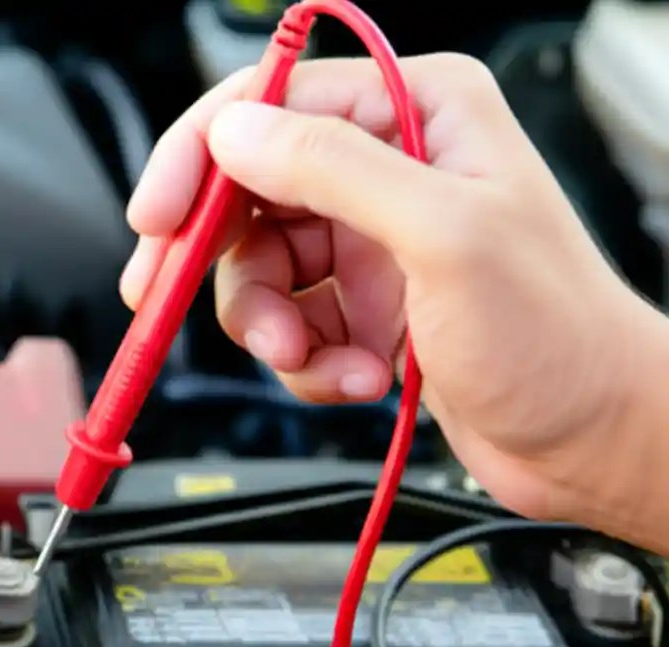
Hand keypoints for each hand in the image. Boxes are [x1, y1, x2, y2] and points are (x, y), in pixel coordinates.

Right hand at [123, 54, 667, 549]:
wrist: (590, 441)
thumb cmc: (557, 338)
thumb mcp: (445, 237)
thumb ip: (336, 170)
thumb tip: (236, 131)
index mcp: (417, 113)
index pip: (270, 106)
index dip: (199, 158)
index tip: (156, 218)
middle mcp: (387, 166)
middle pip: (245, 190)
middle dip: (218, 259)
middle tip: (163, 298)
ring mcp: (368, 239)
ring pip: (257, 267)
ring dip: (272, 326)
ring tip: (318, 360)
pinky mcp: (358, 302)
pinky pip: (286, 323)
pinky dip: (306, 362)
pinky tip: (358, 377)